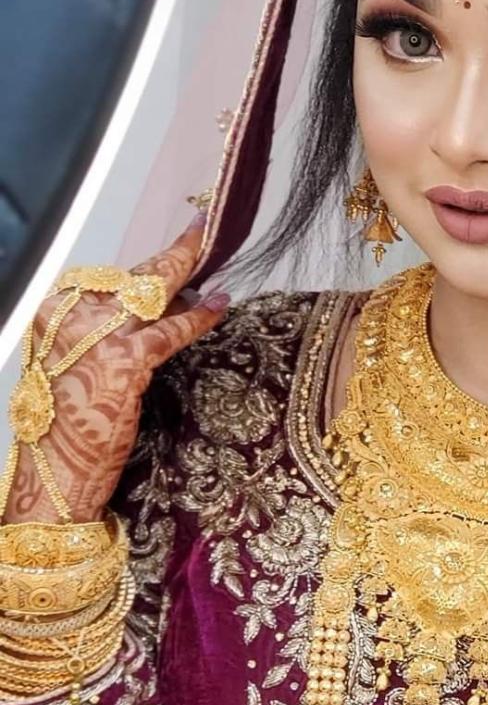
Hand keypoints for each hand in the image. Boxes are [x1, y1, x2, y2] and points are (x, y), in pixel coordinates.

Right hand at [2, 218, 227, 524]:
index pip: (107, 277)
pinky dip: (198, 316)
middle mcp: (67, 316)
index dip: (145, 264)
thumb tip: (162, 307)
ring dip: (187, 268)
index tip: (174, 247)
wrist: (54, 476)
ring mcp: (93, 336)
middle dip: (172, 254)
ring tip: (215, 250)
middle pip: (130, 276)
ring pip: (150, 290)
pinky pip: (169, 329)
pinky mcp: (122, 362)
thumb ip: (109, 335)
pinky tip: (219, 304)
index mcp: (52, 314)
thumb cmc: (68, 430)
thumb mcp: (79, 368)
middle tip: (203, 227)